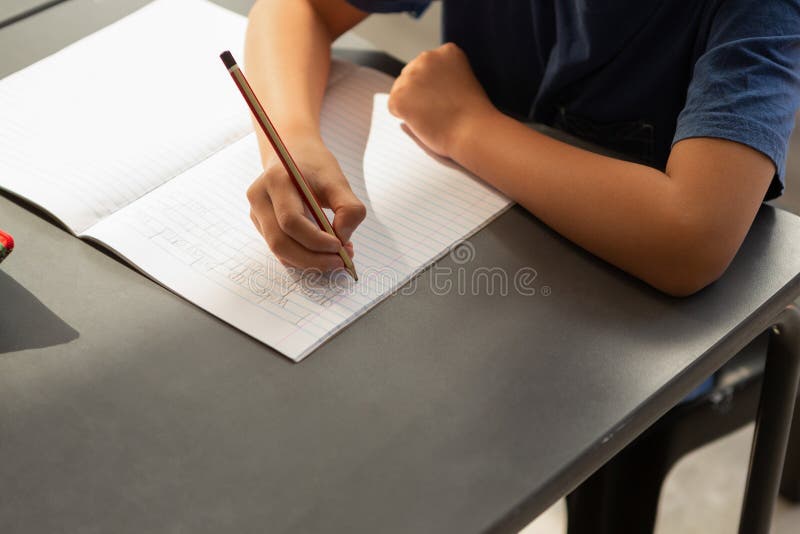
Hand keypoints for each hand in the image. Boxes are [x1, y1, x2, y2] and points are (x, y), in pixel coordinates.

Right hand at [247, 138, 365, 270]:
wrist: (293, 153)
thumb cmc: (315, 166)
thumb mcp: (338, 180)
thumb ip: (348, 208)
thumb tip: (343, 240)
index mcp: (276, 181)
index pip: (291, 221)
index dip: (316, 240)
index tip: (340, 246)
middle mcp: (259, 198)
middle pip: (280, 242)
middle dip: (312, 258)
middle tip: (340, 261)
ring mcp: (256, 212)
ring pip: (278, 250)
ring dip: (309, 261)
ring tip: (336, 257)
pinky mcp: (261, 224)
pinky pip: (280, 249)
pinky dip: (302, 258)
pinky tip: (322, 253)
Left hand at [388, 43, 495, 158]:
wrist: (474, 132)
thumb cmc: (472, 115)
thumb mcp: (463, 81)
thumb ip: (443, 75)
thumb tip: (414, 83)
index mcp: (447, 51)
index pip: (427, 66)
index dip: (435, 87)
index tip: (450, 97)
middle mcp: (427, 57)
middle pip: (410, 75)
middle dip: (419, 93)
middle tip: (440, 110)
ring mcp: (411, 76)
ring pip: (400, 91)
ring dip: (411, 105)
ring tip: (434, 116)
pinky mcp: (399, 96)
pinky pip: (393, 107)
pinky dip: (405, 117)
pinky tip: (424, 121)